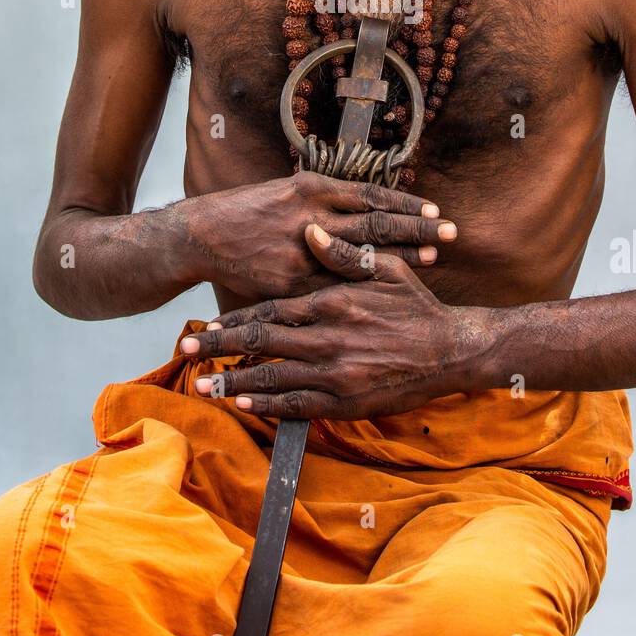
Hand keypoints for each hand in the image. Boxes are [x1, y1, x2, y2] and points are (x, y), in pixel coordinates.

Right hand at [173, 171, 456, 301]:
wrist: (201, 236)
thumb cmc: (245, 212)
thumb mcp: (286, 193)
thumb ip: (324, 201)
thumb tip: (364, 203)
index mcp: (312, 189)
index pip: (371, 195)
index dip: (406, 203)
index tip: (435, 210)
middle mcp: (312, 214)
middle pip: (377, 221)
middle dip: (417, 227)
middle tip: (453, 232)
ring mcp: (303, 249)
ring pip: (364, 252)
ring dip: (401, 254)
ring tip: (433, 257)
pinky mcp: (292, 280)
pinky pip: (335, 282)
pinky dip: (364, 284)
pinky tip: (388, 287)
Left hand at [181, 222, 490, 418]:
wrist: (449, 350)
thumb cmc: (416, 307)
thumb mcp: (383, 269)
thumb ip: (343, 253)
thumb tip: (311, 230)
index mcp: (331, 303)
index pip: (270, 311)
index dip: (235, 318)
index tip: (206, 323)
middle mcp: (326, 339)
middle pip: (261, 343)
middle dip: (220, 349)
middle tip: (186, 353)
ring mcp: (333, 374)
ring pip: (272, 378)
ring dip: (234, 382)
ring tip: (204, 385)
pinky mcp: (345, 401)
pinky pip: (297, 405)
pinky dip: (269, 405)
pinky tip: (245, 404)